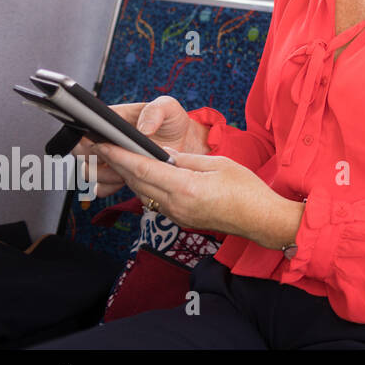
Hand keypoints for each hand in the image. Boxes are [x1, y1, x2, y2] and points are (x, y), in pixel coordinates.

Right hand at [69, 97, 208, 198]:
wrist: (184, 143)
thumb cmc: (172, 121)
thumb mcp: (168, 108)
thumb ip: (156, 111)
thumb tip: (143, 128)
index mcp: (113, 119)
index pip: (86, 128)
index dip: (88, 139)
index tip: (103, 146)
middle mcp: (107, 139)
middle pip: (82, 153)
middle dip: (95, 160)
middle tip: (117, 162)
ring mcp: (111, 158)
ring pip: (88, 171)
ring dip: (102, 175)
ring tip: (124, 172)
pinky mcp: (118, 174)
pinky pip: (100, 186)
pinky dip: (107, 187)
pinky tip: (122, 182)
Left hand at [93, 143, 300, 247]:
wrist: (259, 219)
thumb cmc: (246, 190)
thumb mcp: (219, 164)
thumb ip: (187, 159)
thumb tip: (163, 153)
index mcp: (185, 187)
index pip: (144, 169)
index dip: (121, 156)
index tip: (105, 145)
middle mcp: (176, 204)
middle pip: (137, 182)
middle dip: (118, 165)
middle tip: (104, 149)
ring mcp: (176, 215)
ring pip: (143, 193)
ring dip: (129, 177)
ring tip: (119, 160)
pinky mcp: (180, 220)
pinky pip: (154, 201)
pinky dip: (144, 187)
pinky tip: (144, 177)